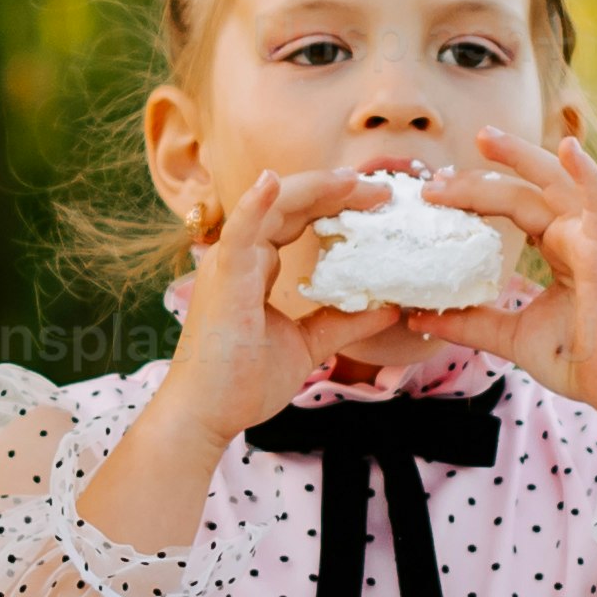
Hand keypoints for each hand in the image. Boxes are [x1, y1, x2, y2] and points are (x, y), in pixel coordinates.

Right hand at [163, 163, 417, 438]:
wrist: (205, 416)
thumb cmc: (243, 382)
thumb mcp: (308, 345)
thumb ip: (342, 322)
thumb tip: (390, 308)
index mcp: (255, 267)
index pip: (298, 220)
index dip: (335, 205)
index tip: (378, 202)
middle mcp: (241, 257)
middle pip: (290, 206)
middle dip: (336, 192)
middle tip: (382, 189)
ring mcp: (230, 264)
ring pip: (271, 208)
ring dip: (313, 189)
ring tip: (352, 180)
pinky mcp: (224, 281)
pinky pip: (239, 234)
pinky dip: (255, 205)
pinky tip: (271, 181)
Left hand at [413, 132, 596, 435]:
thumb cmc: (579, 361)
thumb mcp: (510, 336)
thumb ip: (469, 322)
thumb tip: (416, 317)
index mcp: (560, 246)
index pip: (514, 205)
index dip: (475, 194)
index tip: (433, 193)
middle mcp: (578, 234)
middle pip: (526, 188)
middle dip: (483, 175)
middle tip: (437, 173)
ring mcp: (596, 238)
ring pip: (555, 184)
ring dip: (521, 158)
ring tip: (485, 138)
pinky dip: (588, 173)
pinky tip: (568, 148)